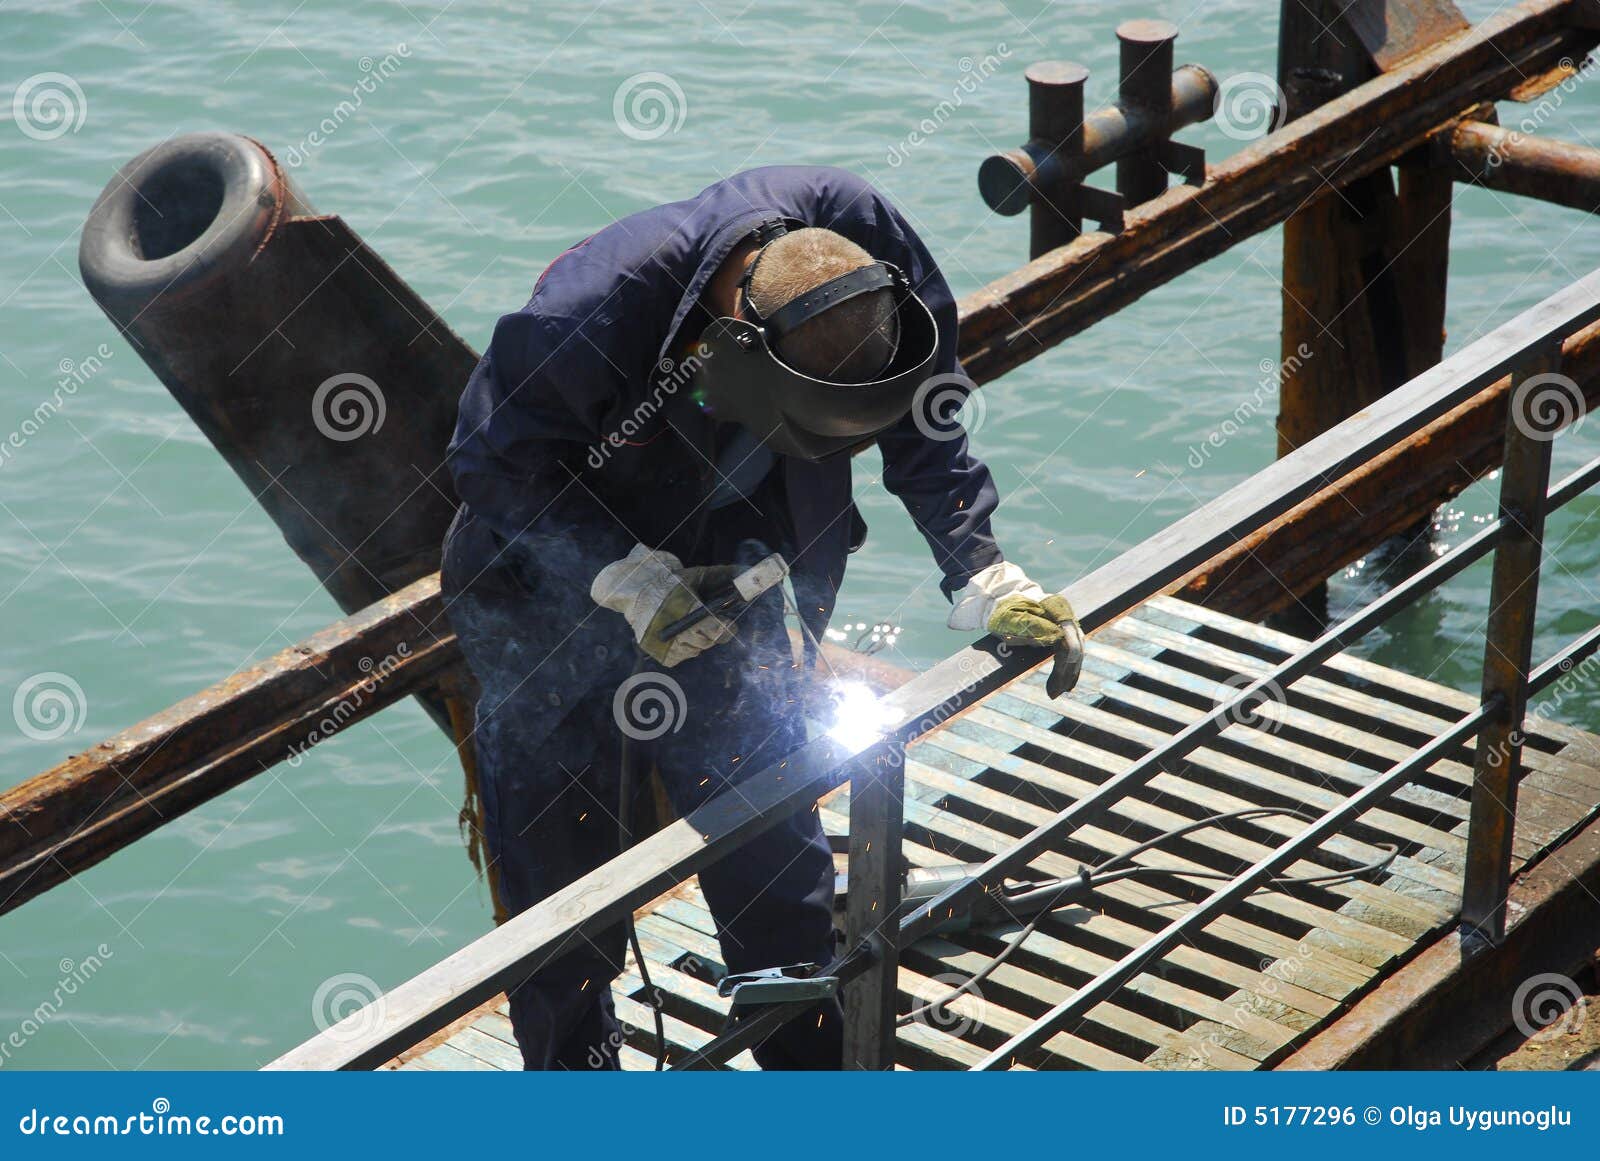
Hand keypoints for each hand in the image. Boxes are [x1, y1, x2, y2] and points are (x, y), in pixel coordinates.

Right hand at [591, 546, 739, 666]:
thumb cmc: (669, 581)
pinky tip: (680, 636)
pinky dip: (685, 649)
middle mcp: (676, 629)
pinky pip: (681, 657)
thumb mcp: (695, 574)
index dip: (725, 627)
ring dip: (699, 640)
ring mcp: (666, 644)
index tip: (730, 623)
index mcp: (686, 608)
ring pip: (697, 650)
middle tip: (711, 622)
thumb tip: (745, 571)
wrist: (634, 589)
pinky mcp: (659, 653)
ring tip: (692, 626)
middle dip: (714, 632)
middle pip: (708, 641)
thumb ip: (721, 575)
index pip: (715, 628)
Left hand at [949, 562, 1084, 696]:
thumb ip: (1034, 628)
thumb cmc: (1005, 611)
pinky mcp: (1062, 629)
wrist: (1001, 599)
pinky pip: (1071, 650)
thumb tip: (1057, 639)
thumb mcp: (1013, 620)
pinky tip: (1066, 683)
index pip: (1070, 644)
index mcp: (1057, 609)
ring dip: (1069, 673)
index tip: (1055, 686)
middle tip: (1054, 694)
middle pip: (1076, 650)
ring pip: (1076, 652)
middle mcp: (1066, 615)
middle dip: (1066, 674)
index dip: (1064, 668)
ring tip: (1059, 692)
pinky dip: (1068, 667)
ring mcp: (1066, 622)